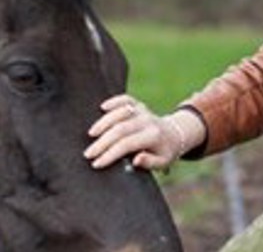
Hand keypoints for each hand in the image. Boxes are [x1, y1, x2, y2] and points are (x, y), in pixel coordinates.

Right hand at [83, 95, 200, 170]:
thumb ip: (150, 162)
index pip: (127, 144)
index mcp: (153, 136)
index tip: (96, 163)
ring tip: (91, 134)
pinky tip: (102, 107)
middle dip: (102, 142)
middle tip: (88, 154)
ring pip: (120, 113)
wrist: (174, 134)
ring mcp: (143, 111)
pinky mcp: (139, 105)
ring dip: (103, 123)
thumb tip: (136, 159)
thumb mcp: (162, 162)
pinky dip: (114, 101)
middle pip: (120, 129)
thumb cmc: (164, 152)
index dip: (110, 154)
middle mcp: (147, 121)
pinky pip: (126, 99)